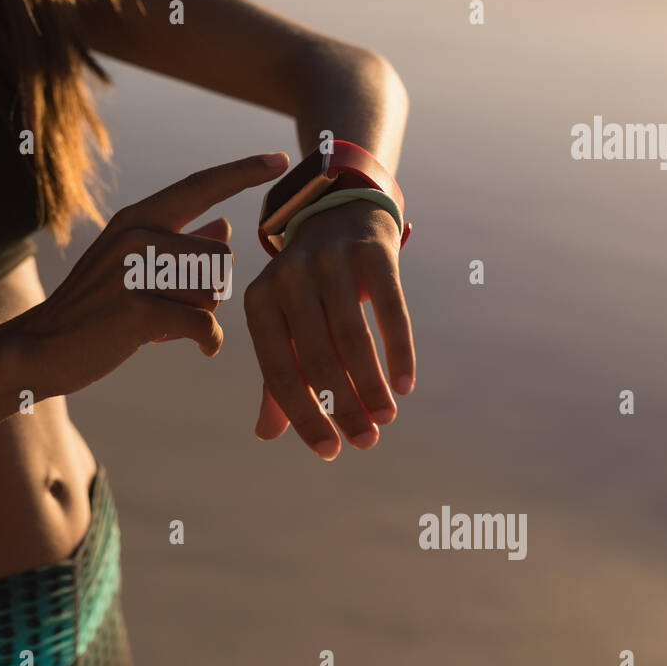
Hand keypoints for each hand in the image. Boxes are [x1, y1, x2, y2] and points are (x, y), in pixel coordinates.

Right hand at [16, 152, 290, 398]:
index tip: (282, 158)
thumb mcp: (134, 264)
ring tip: (171, 323)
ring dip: (204, 315)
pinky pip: (204, 324)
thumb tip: (225, 224)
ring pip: (213, 291)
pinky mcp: (138, 311)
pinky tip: (199, 348)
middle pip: (219, 257)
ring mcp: (135, 271)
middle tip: (176, 307)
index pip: (200, 186)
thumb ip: (181, 243)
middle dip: (211, 290)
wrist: (42, 347)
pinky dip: (209, 341)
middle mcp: (137, 235)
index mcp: (137, 218)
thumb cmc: (97, 307)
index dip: (242, 172)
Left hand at [243, 199, 414, 459]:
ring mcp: (330, 261)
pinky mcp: (372, 252)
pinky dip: (399, 349)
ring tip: (386, 418)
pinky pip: (391, 308)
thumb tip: (267, 434)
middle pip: (318, 357)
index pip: (278, 370)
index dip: (303, 415)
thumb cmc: (308, 287)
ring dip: (371, 385)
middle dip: (343, 407)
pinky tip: (406, 384)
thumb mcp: (284, 324)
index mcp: (259, 301)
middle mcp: (289, 277)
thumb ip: (277, 377)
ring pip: (352, 336)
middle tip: (367, 442)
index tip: (330, 452)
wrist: (340, 213)